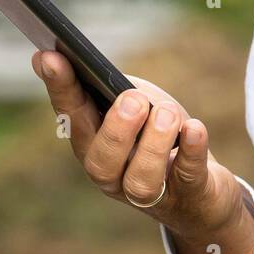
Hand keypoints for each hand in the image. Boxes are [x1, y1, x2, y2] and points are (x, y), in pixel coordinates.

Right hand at [31, 49, 250, 249]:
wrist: (203, 186)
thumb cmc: (160, 136)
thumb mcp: (140, 106)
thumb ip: (116, 90)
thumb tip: (88, 62)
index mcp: (94, 144)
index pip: (71, 116)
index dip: (60, 88)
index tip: (50, 56)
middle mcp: (114, 176)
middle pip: (101, 162)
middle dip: (116, 129)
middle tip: (133, 99)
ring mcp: (150, 194)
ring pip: (140, 181)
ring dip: (154, 143)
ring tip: (167, 113)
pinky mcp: (189, 197)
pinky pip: (188, 178)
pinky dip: (191, 151)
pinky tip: (194, 128)